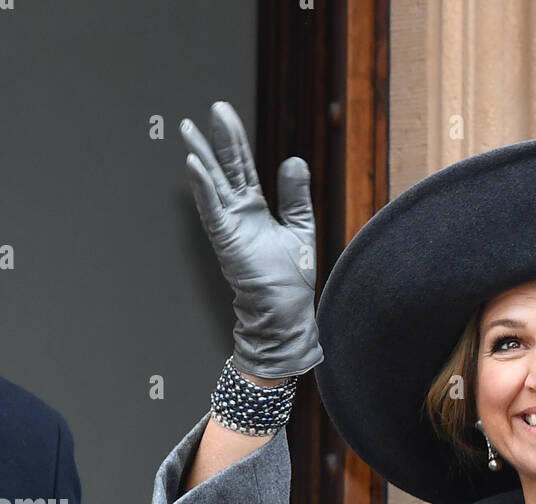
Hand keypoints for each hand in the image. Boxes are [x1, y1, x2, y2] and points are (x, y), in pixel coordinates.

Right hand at [179, 100, 323, 379]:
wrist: (285, 314)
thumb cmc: (290, 280)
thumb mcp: (299, 229)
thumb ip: (295, 197)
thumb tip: (294, 159)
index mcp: (254, 210)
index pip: (241, 167)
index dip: (233, 141)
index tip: (222, 113)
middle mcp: (238, 215)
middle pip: (225, 169)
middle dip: (217, 139)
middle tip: (210, 109)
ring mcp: (230, 227)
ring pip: (214, 185)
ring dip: (202, 157)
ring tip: (188, 129)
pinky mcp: (227, 241)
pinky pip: (212, 210)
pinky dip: (203, 189)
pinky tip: (195, 166)